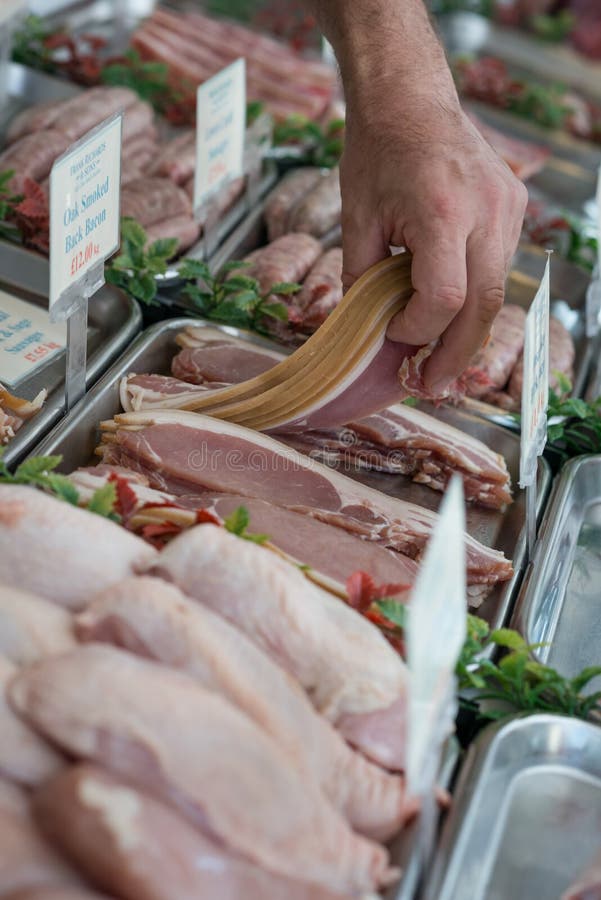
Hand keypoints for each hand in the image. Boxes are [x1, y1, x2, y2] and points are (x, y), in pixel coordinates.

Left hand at [340, 94, 527, 394]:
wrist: (410, 98)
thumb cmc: (376, 152)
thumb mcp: (356, 218)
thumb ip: (361, 278)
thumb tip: (368, 330)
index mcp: (443, 212)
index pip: (444, 298)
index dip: (418, 329)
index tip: (392, 335)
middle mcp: (487, 211)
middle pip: (484, 306)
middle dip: (456, 354)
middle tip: (432, 387)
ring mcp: (507, 208)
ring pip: (497, 291)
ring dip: (468, 331)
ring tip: (440, 361)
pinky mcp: (514, 207)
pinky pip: (499, 266)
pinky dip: (476, 296)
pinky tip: (452, 313)